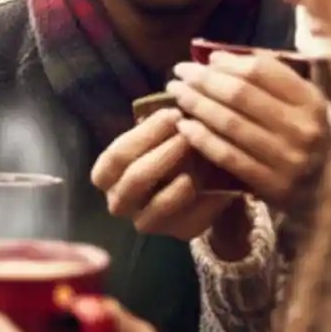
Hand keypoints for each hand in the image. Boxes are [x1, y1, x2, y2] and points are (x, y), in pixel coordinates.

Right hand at [92, 109, 235, 239]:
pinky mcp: (177, 233)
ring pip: (158, 205)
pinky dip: (207, 201)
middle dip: (164, 152)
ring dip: (181, 179)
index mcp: (108, 175)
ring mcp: (147, 221)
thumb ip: (160, 125)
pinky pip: (191, 220)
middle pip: (135, 179)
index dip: (144, 134)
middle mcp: (121, 202)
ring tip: (201, 159)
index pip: (115, 157)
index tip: (173, 113)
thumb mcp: (159, 136)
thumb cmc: (171, 151)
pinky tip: (222, 184)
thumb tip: (179, 98)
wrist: (199, 184)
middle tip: (191, 133)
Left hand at [168, 50, 329, 208]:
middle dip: (203, 80)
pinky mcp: (274, 186)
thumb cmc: (307, 137)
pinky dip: (201, 139)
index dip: (227, 63)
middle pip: (240, 95)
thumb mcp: (303, 105)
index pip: (261, 72)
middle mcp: (304, 129)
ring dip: (196, 104)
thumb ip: (270, 78)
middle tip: (179, 72)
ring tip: (176, 92)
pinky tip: (183, 126)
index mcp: (313, 102)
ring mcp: (289, 159)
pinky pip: (228, 156)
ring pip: (230, 124)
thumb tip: (217, 57)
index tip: (204, 58)